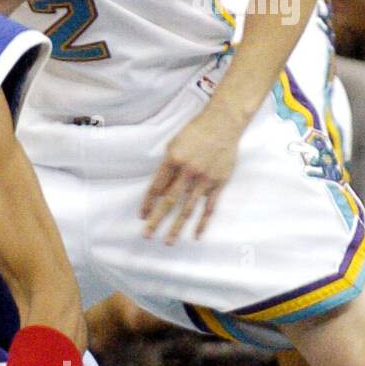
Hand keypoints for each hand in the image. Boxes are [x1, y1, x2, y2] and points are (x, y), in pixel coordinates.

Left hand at [140, 104, 242, 243]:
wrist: (223, 124)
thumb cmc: (194, 133)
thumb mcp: (173, 145)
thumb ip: (166, 168)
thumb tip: (159, 191)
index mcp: (173, 160)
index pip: (155, 188)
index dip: (147, 204)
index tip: (141, 216)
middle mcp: (188, 172)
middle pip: (168, 202)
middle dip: (156, 220)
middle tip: (146, 236)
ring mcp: (204, 179)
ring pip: (188, 209)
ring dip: (177, 227)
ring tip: (168, 241)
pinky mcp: (219, 183)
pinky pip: (209, 207)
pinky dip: (202, 222)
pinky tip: (196, 235)